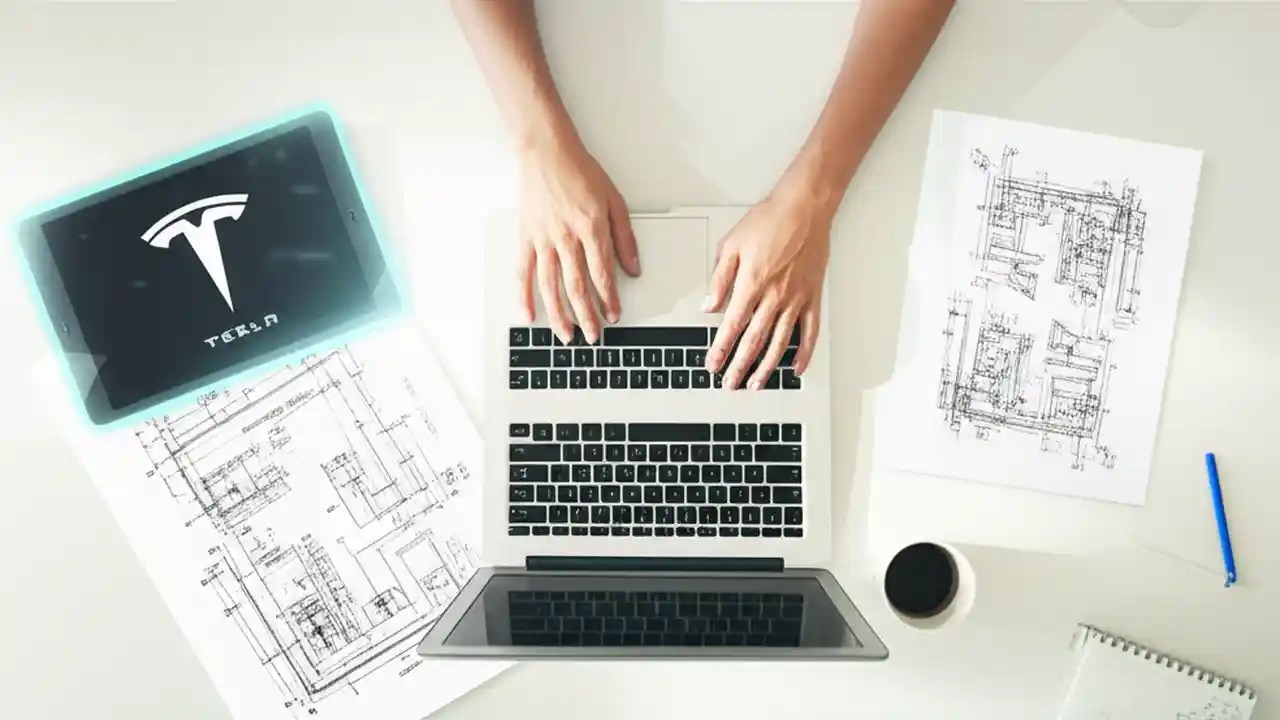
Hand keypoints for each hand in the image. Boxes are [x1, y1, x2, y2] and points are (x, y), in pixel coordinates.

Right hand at [517, 137, 639, 343]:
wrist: (545, 152)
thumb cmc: (580, 171)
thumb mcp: (614, 201)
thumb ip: (624, 237)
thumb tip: (633, 267)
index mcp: (590, 228)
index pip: (601, 274)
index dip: (608, 299)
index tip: (613, 315)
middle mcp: (565, 238)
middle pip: (576, 287)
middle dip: (586, 316)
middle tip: (593, 336)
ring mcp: (543, 240)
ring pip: (551, 286)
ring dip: (559, 315)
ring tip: (567, 336)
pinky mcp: (526, 238)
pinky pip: (524, 273)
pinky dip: (525, 297)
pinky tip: (529, 316)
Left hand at [703, 184, 831, 389]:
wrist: (805, 206)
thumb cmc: (769, 219)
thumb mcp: (731, 244)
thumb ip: (719, 278)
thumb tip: (709, 305)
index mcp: (751, 283)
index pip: (732, 326)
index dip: (721, 349)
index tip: (713, 365)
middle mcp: (774, 296)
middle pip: (754, 340)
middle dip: (740, 366)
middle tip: (730, 383)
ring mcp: (796, 299)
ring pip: (779, 342)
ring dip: (767, 366)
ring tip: (757, 384)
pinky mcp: (813, 296)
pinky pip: (810, 331)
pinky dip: (804, 352)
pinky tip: (797, 367)